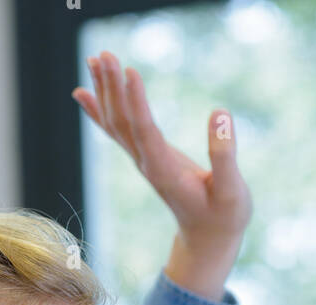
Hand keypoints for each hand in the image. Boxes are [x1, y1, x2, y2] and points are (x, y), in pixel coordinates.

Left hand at [73, 51, 251, 299]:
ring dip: (104, 91)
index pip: (145, 132)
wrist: (208, 238)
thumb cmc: (224, 216)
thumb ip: (225, 157)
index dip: (136, 103)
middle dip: (113, 88)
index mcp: (167, 172)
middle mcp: (148, 165)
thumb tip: (220, 113)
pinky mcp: (146, 157)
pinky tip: (83, 91)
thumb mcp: (232, 192)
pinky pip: (117, 131)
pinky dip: (98, 110)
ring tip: (94, 59)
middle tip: (105, 55)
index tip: (130, 71)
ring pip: (116, 124)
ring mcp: (143, 161)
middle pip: (123, 123)